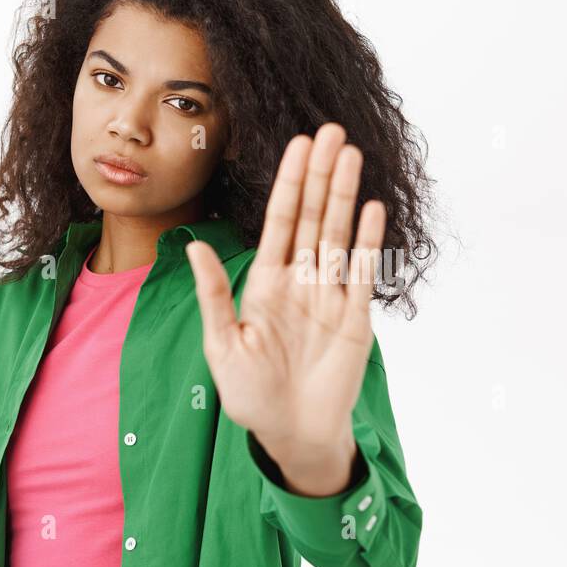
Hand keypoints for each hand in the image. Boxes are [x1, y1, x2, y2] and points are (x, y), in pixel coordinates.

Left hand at [185, 122, 385, 496]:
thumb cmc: (250, 395)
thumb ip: (213, 295)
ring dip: (344, 195)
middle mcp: (300, 281)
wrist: (292, 435)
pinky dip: (366, 242)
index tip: (297, 145)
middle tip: (330, 131)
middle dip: (320, 174)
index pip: (279, 220)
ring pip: (337, 235)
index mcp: (265, 282)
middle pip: (312, 216)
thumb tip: (194, 247)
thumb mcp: (221, 344)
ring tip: (350, 155)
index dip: (288, 182)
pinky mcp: (355, 320)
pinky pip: (361, 274)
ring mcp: (330, 297)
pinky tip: (371, 208)